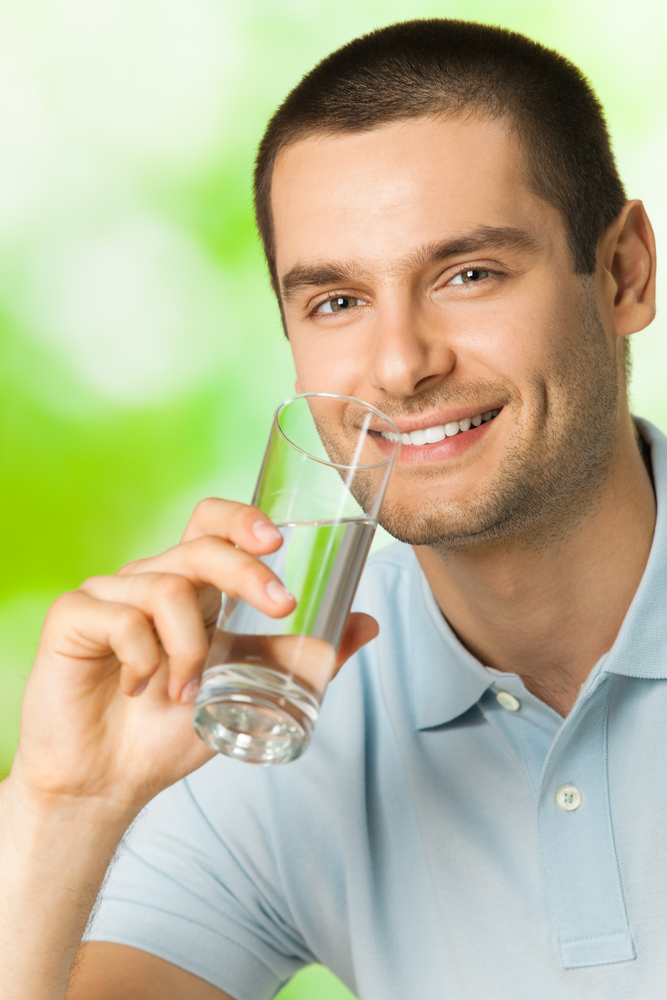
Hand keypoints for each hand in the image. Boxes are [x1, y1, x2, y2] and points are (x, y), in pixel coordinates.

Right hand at [11, 499, 376, 817]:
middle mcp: (150, 578)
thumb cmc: (171, 730)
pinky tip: (136, 687)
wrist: (109, 781)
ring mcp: (109, 593)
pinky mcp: (73, 616)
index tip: (277, 540)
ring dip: (190, 648)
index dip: (242, 519)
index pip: (212, 524)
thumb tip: (365, 624)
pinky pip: (121, 620)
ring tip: (184, 693)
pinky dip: (143, 660)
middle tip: (281, 607)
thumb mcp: (246, 689)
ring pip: (166, 588)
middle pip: (201, 545)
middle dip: (247, 572)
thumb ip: (299, 657)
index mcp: (190, 586)